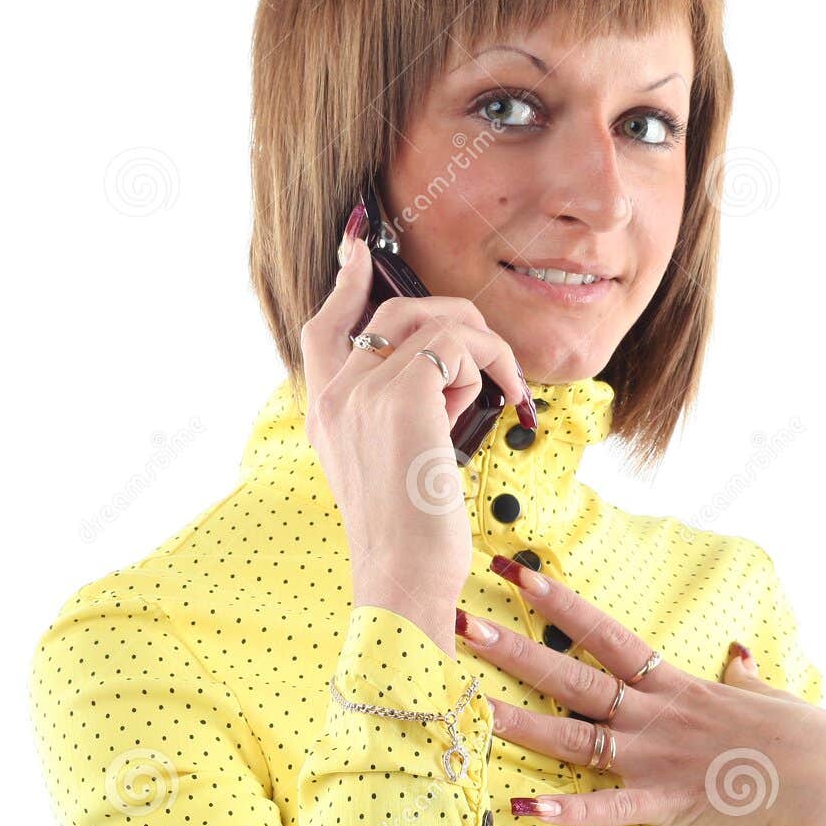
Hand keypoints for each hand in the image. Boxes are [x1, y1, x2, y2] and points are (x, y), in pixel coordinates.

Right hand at [300, 202, 535, 655]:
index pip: (325, 326)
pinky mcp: (403, 391)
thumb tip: (441, 374)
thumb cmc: (411, 538)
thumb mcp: (394, 468)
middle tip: (493, 360)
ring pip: (436, 321)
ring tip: (498, 396)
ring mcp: (363, 389)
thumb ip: (398, 417)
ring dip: (481, 351)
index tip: (359, 246)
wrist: (404, 579)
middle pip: (396, 311)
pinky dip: (490, 366)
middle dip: (456, 322)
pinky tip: (501, 403)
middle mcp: (335, 394)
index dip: (345, 281)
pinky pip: (459, 342)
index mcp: (326, 412)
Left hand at [456, 555, 825, 825]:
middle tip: (458, 623)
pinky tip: (520, 809)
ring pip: (571, 733)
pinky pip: (604, 808)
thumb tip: (735, 654)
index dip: (557, 602)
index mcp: (673, 683)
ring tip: (466, 703)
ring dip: (516, 720)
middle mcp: (654, 712)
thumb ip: (738, 675)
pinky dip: (563, 810)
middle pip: (570, 675)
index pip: (603, 632)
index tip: (513, 572)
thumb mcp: (763, 693)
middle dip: (512, 648)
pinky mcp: (663, 801)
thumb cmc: (800, 735)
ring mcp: (654, 756)